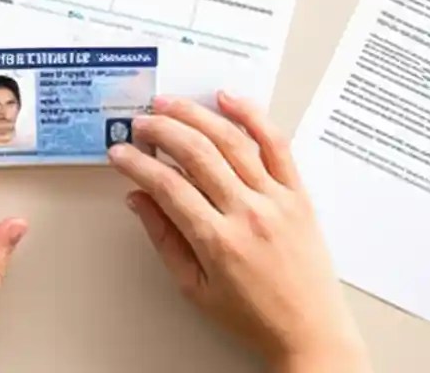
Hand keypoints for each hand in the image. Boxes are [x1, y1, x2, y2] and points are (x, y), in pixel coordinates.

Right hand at [110, 92, 370, 372]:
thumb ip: (164, 239)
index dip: (137, 163)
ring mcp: (276, 199)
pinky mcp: (298, 192)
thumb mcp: (195, 288)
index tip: (120, 152)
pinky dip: (252, 116)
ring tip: (170, 103)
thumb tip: (138, 199)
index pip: (167, 186)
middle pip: (196, 153)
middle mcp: (248, 213)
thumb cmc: (253, 315)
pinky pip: (277, 143)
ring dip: (196, 115)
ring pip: (231, 140)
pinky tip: (228, 99)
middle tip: (140, 123)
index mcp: (218, 242)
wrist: (309, 329)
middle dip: (161, 130)